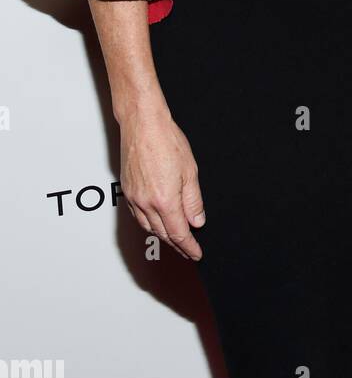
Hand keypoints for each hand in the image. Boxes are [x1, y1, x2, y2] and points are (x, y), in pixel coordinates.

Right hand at [119, 100, 204, 259]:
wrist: (143, 123)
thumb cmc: (167, 140)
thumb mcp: (190, 171)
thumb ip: (193, 200)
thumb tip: (197, 221)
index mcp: (165, 200)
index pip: (178, 233)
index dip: (188, 247)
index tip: (196, 254)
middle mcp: (146, 203)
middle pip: (162, 233)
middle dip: (177, 243)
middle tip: (188, 249)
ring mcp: (134, 197)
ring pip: (148, 227)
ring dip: (162, 235)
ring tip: (175, 238)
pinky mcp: (127, 190)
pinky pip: (138, 216)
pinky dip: (149, 223)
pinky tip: (156, 220)